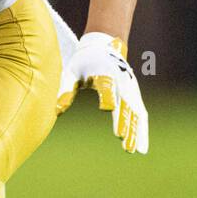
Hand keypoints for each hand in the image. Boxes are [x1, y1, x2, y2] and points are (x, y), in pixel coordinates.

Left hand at [56, 32, 147, 153]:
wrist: (104, 47)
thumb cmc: (83, 63)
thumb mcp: (71, 73)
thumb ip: (65, 91)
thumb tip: (55, 112)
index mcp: (103, 73)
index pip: (106, 86)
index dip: (107, 96)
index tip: (107, 109)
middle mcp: (121, 81)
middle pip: (124, 103)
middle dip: (123, 121)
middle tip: (122, 139)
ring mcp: (131, 89)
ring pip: (135, 112)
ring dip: (135, 131)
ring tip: (131, 150)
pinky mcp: (135, 96)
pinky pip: (140, 115)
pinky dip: (142, 130)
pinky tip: (142, 149)